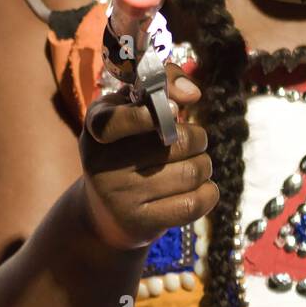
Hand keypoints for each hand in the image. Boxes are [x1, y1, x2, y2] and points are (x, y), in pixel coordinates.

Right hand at [78, 64, 218, 250]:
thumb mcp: (131, 108)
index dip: (147, 115)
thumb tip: (192, 93)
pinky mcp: (138, 223)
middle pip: (177, 142)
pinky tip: (203, 188)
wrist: (106, 212)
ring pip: (191, 172)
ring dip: (204, 165)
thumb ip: (162, 83)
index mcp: (96, 127)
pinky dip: (209, 193)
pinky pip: (193, 204)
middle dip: (197, 138)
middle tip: (194, 141)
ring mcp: (117, 196)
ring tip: (196, 165)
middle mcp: (100, 163)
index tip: (175, 112)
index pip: (116, 120)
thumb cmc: (129, 146)